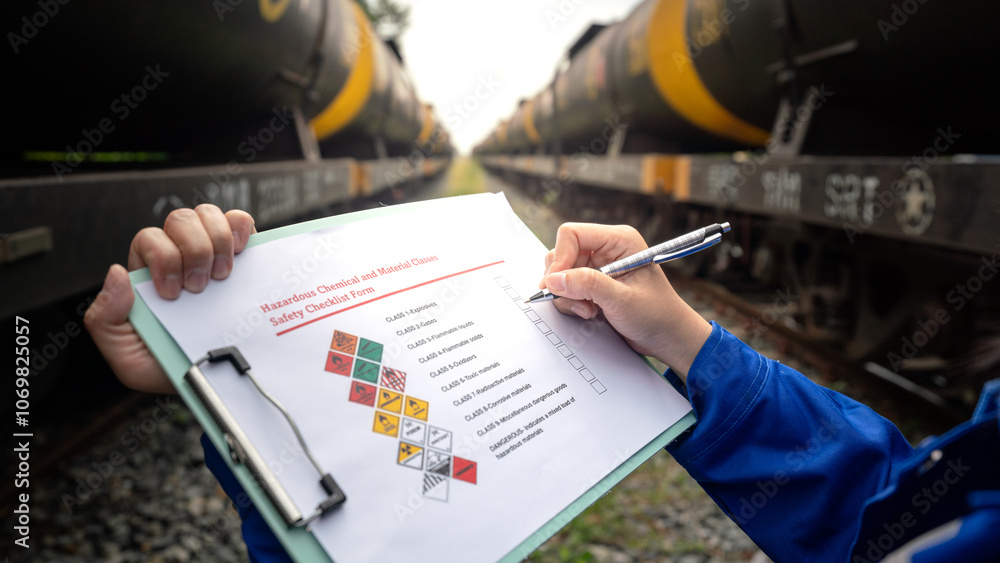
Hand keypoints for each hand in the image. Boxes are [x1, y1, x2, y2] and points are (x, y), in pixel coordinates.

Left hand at [84, 205, 255, 392]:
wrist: (219, 382)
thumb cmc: (174, 368)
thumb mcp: (127, 358)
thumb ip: (105, 320)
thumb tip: (116, 274)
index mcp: (148, 276)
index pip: (150, 239)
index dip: (164, 258)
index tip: (174, 293)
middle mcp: (179, 257)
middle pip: (180, 220)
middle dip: (194, 251)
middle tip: (201, 287)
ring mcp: (212, 254)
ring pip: (208, 215)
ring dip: (218, 242)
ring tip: (222, 277)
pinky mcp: (243, 257)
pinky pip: (240, 221)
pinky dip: (241, 228)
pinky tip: (240, 256)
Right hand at [539, 223, 710, 379]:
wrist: (667, 336)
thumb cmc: (657, 314)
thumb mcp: (621, 300)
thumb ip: (587, 285)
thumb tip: (553, 279)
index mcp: (619, 240)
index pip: (572, 235)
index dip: (560, 258)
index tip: (556, 284)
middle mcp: (606, 249)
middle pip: (562, 254)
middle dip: (564, 281)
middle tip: (578, 301)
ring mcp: (598, 267)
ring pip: (561, 273)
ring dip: (568, 296)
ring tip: (589, 310)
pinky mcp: (593, 284)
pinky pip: (567, 288)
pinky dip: (572, 303)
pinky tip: (591, 312)